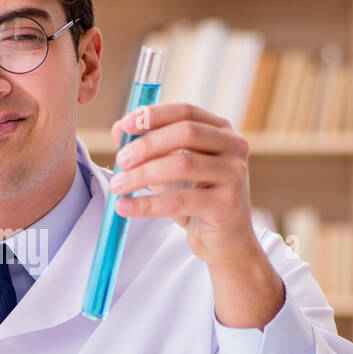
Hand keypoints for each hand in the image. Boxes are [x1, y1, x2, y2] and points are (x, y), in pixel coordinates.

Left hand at [106, 102, 257, 268]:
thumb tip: (119, 129)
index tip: (125, 125)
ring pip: (183, 165)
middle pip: (186, 133)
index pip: (185, 112)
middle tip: (120, 160)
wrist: (225, 241)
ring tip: (118, 186)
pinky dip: (148, 204)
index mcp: (221, 131)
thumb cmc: (197, 200)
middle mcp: (234, 147)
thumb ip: (150, 148)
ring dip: (143, 174)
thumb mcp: (172, 169)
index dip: (153, 115)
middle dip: (148, 144)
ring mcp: (234, 174)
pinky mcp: (227, 204)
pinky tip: (125, 207)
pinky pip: (180, 200)